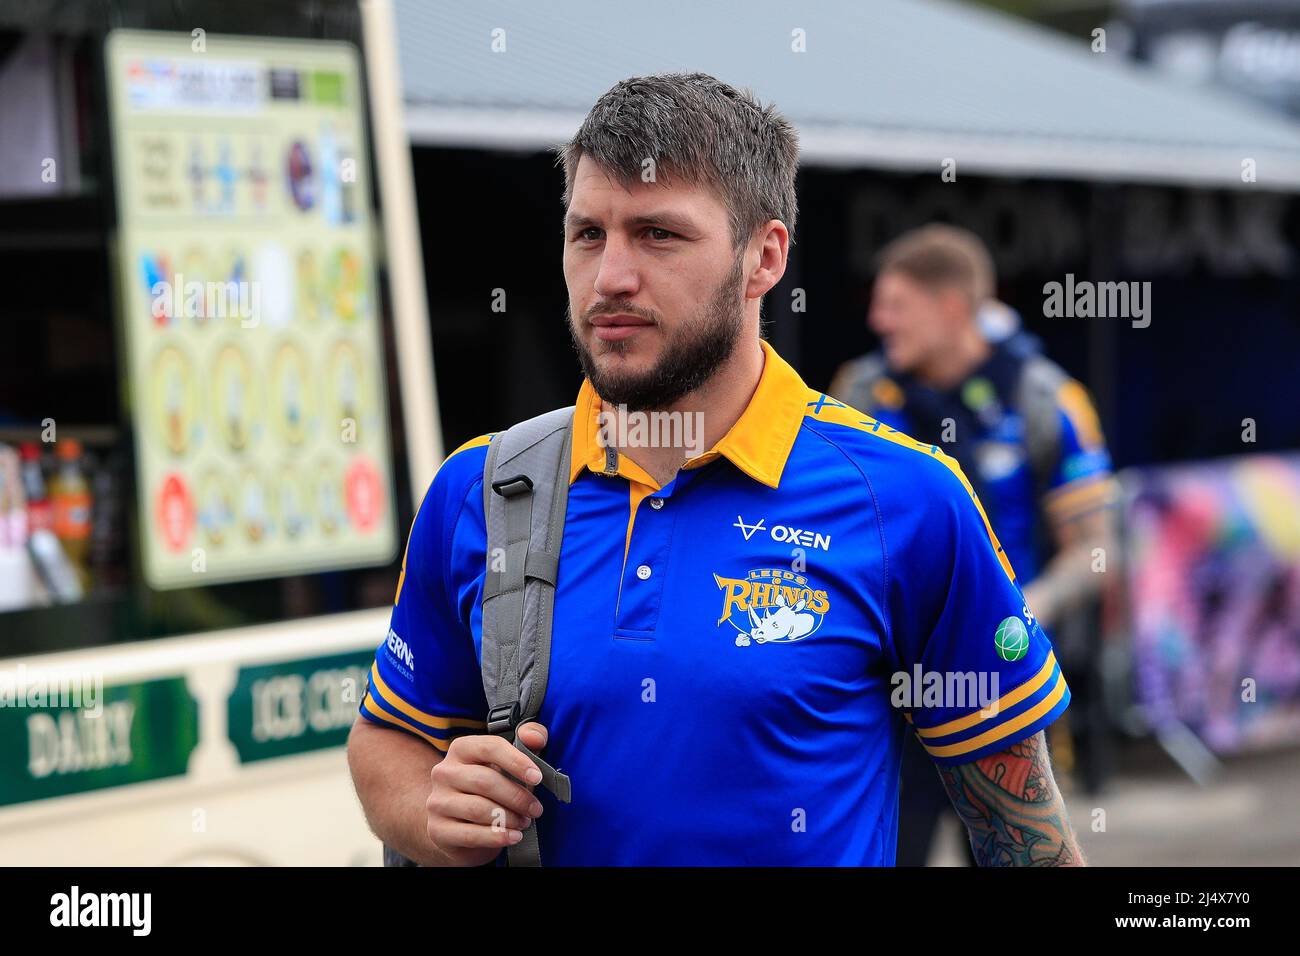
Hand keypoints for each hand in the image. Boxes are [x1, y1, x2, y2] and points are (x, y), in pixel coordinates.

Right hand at [425, 722, 547, 866]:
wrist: (457, 825)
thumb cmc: (489, 789)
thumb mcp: (508, 764)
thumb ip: (526, 743)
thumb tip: (536, 738)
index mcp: (461, 749)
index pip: (489, 747)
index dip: (516, 761)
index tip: (537, 777)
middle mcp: (444, 772)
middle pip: (484, 781)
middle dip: (516, 796)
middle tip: (535, 809)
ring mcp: (437, 802)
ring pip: (478, 809)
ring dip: (508, 818)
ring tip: (524, 823)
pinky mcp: (437, 830)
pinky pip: (470, 834)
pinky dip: (496, 836)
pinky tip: (513, 837)